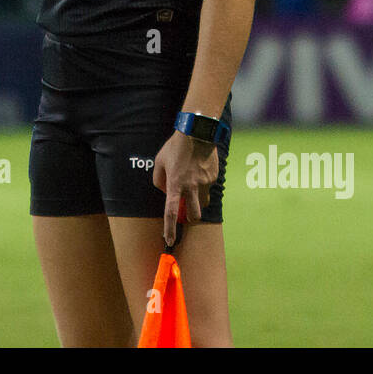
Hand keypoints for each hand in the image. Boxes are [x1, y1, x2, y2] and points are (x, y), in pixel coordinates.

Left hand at [152, 131, 218, 245]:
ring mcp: (204, 183)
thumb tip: (165, 191)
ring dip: (198, 200)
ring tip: (192, 183)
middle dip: (189, 217)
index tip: (169, 240)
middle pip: (193, 215)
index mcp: (175, 185)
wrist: (197, 133)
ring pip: (204, 203)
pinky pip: (208, 187)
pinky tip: (199, 169)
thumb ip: (159, 179)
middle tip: (185, 210)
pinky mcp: (213, 177)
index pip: (171, 212)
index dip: (170, 228)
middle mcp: (191, 187)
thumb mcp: (160, 161)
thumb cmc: (175, 147)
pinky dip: (203, 184)